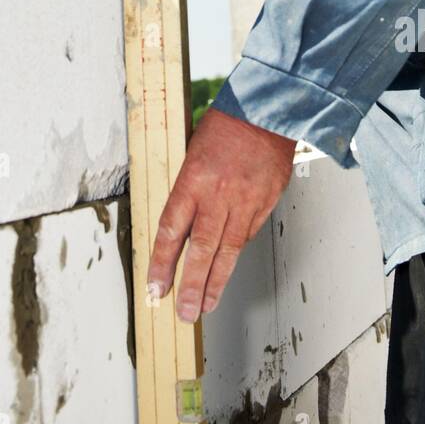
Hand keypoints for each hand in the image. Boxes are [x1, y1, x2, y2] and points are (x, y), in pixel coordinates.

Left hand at [146, 108, 296, 321]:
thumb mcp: (193, 153)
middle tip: (185, 312)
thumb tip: (180, 226)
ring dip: (216, 282)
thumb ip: (188, 191)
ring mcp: (245, 202)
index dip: (163, 264)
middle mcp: (219, 195)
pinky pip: (248, 234)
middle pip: (202, 250)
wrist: (268, 111)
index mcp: (193, 179)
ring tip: (207, 305)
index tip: (156, 288)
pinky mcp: (266, 203)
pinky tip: (228, 266)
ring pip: (228, 251)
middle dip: (192, 285)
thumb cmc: (227, 126)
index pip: (172, 231)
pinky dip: (236, 251)